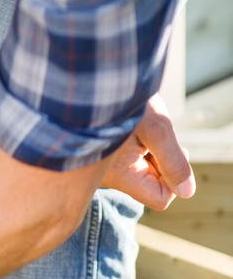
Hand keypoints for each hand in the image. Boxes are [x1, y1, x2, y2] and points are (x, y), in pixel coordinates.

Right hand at [101, 94, 194, 209]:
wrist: (91, 79)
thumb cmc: (122, 101)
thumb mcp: (157, 129)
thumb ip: (173, 163)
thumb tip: (188, 193)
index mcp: (121, 177)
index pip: (161, 199)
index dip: (173, 179)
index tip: (166, 152)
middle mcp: (108, 178)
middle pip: (150, 184)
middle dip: (159, 162)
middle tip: (151, 135)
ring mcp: (103, 168)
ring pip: (140, 170)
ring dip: (148, 150)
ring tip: (138, 126)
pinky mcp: (100, 156)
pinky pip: (128, 159)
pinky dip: (137, 144)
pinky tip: (129, 126)